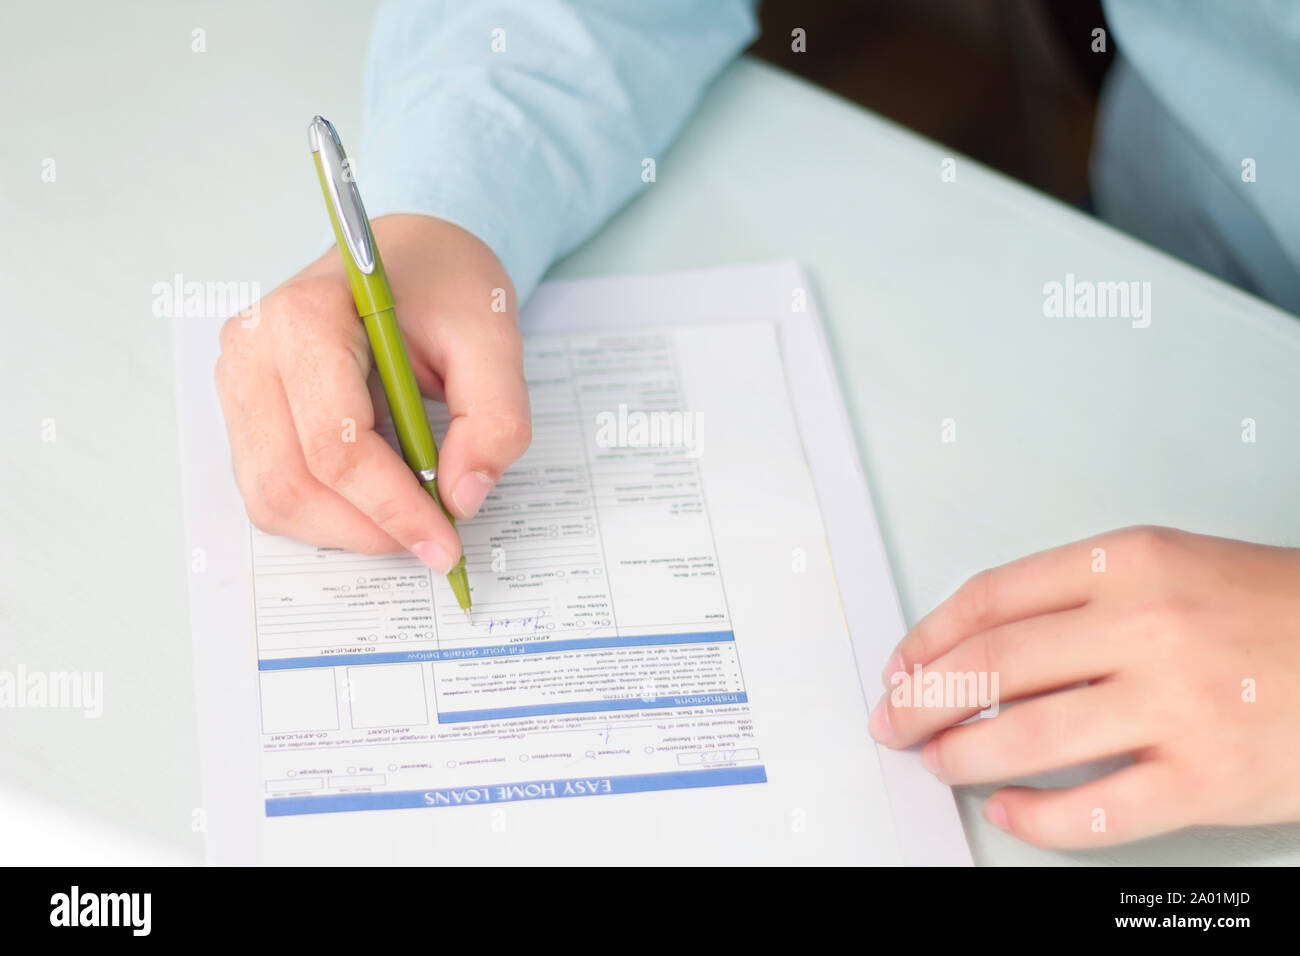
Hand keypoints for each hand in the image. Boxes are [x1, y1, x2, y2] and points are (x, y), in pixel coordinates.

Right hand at [215, 214, 529, 572]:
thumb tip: (462, 497)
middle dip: (370, 527)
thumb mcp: (492, 336)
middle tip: (434, 537)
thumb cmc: (444, 285)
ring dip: (346, 528)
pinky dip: (327, 513)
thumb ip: (493, 417)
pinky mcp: (245, 410)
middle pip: (292, 482)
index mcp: (304, 318)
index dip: (394, 506)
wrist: (409, 257)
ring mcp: (238, 382)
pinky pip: (272, 489)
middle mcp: (252, 350)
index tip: (447, 539)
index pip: (336, 443)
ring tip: (409, 514)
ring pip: (273, 498)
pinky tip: (377, 495)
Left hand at [869, 526, 1299, 847]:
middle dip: (922, 701)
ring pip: (1028, 737)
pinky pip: (1094, 810)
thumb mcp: (1169, 568)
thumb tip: (979, 647)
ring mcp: (1176, 705)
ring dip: (962, 756)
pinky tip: (1010, 810)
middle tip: (892, 722)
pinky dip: (1035, 818)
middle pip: (992, 666)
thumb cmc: (1269, 612)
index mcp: (1128, 562)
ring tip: (938, 762)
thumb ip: (1076, 597)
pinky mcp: (1205, 779)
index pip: (991, 599)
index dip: (927, 638)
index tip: (900, 666)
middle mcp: (1145, 626)